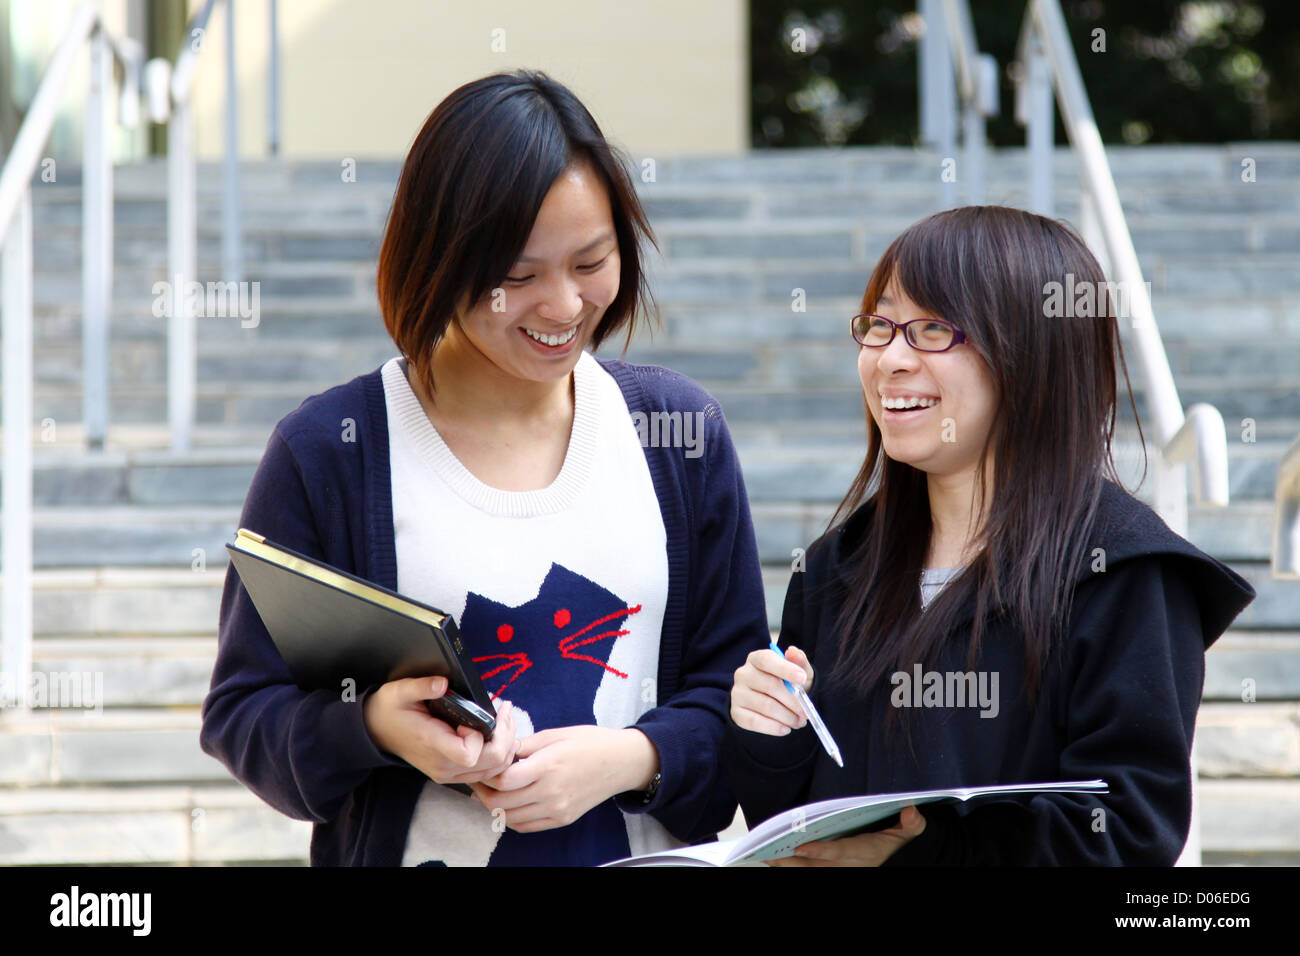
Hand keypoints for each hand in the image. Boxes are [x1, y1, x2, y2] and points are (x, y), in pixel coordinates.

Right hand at [362, 675, 517, 784]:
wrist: (377, 731)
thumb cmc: (390, 709)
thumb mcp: (400, 691)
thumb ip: (422, 686)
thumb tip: (443, 683)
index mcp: (431, 744)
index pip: (470, 754)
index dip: (480, 734)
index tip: (475, 716)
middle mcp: (443, 766)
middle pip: (492, 763)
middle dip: (506, 735)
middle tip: (505, 710)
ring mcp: (449, 773)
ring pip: (494, 770)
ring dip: (506, 744)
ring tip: (504, 718)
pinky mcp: (453, 774)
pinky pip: (487, 772)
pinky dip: (499, 754)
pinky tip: (495, 732)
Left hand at [469, 726, 657, 832]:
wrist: (621, 762)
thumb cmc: (590, 742)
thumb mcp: (555, 734)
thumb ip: (524, 744)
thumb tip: (499, 751)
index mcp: (549, 765)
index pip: (505, 780)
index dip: (486, 775)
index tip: (481, 767)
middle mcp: (552, 791)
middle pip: (503, 802)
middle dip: (483, 793)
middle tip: (477, 781)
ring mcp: (557, 808)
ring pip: (511, 818)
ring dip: (494, 807)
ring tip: (489, 792)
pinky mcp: (562, 818)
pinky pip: (527, 826)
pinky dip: (511, 818)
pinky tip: (508, 805)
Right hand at [730, 645, 813, 735]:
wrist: (772, 703)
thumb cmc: (787, 684)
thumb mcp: (798, 672)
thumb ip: (799, 662)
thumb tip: (793, 652)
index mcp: (757, 659)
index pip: (767, 660)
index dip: (785, 669)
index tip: (802, 679)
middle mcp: (743, 674)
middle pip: (770, 686)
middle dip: (793, 701)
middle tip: (805, 712)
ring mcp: (737, 693)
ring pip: (765, 706)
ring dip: (787, 717)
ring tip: (798, 722)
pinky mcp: (736, 712)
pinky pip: (755, 721)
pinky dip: (773, 727)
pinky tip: (785, 729)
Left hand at [766, 806, 927, 865]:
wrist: (900, 863)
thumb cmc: (896, 846)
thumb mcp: (910, 835)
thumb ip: (912, 825)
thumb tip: (912, 811)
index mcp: (863, 853)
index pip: (839, 852)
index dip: (820, 851)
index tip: (801, 847)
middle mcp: (847, 865)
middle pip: (815, 865)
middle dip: (792, 860)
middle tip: (770, 852)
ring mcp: (839, 869)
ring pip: (808, 869)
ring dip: (788, 863)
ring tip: (766, 855)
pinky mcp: (831, 869)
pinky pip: (810, 869)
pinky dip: (793, 864)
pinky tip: (776, 859)